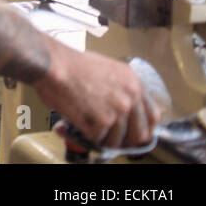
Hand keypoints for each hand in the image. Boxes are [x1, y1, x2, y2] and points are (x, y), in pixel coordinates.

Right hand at [33, 42, 158, 148]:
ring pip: (117, 141)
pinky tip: (76, 125)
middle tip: (112, 138)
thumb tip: (122, 109)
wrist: (53, 64)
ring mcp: (116, 112)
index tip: (136, 132)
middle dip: (126, 140)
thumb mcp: (107, 69)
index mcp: (134, 83)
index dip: (144, 127)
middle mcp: (130, 98)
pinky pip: (97, 140)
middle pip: (139, 134)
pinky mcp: (100, 123)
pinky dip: (86, 136)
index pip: (152, 116)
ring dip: (102, 138)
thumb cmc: (71, 64)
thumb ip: (120, 89)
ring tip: (88, 129)